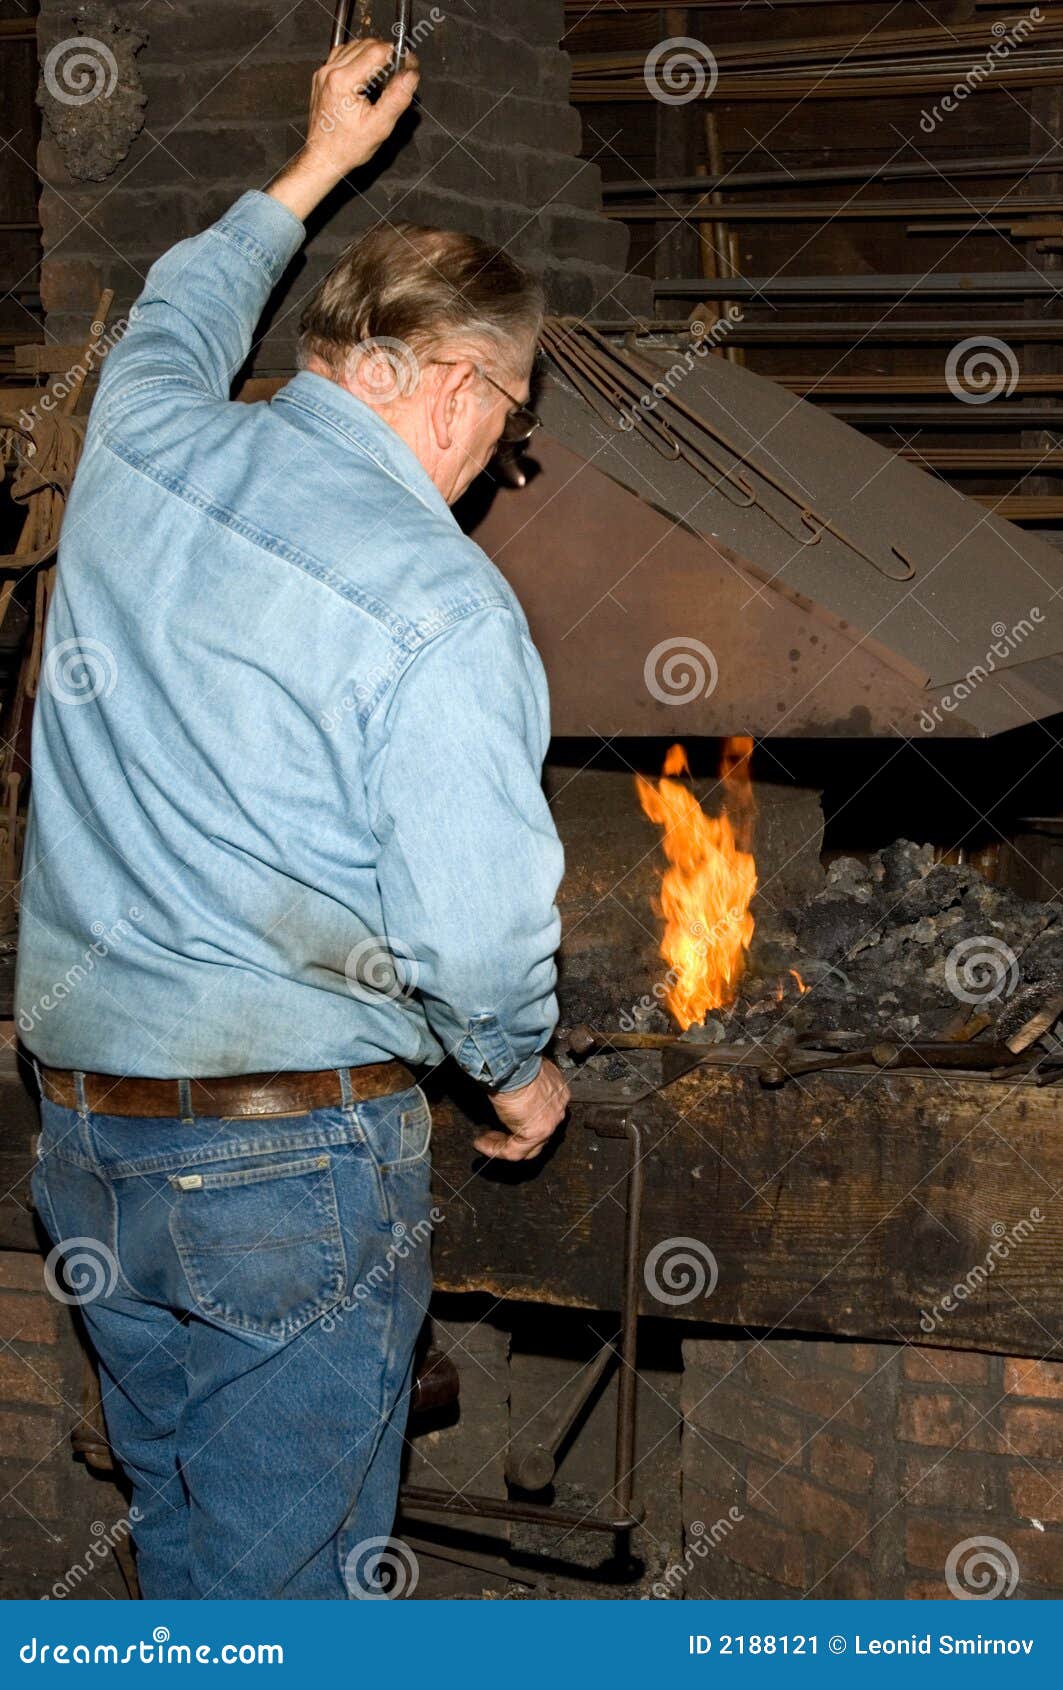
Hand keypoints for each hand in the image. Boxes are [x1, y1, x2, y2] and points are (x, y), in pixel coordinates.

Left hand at [268, 40, 419, 221]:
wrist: (324, 157)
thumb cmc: (347, 147)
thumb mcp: (380, 126)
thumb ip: (397, 97)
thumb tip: (411, 75)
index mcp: (343, 81)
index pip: (378, 51)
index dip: (398, 55)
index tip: (407, 66)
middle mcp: (330, 71)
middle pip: (367, 44)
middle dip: (386, 56)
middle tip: (397, 75)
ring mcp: (324, 72)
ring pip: (355, 45)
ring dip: (372, 56)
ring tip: (380, 80)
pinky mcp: (322, 75)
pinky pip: (343, 54)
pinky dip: (358, 59)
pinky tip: (365, 77)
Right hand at [474, 1060, 569, 1162]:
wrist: (513, 1061)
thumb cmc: (514, 1060)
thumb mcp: (521, 1072)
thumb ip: (521, 1084)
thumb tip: (508, 1086)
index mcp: (557, 1090)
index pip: (543, 1113)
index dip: (523, 1119)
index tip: (505, 1118)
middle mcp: (557, 1107)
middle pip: (539, 1133)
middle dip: (515, 1135)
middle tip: (494, 1133)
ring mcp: (550, 1122)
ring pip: (527, 1146)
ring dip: (502, 1144)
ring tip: (485, 1141)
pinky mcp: (536, 1132)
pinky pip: (514, 1151)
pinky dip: (494, 1148)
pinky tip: (480, 1143)